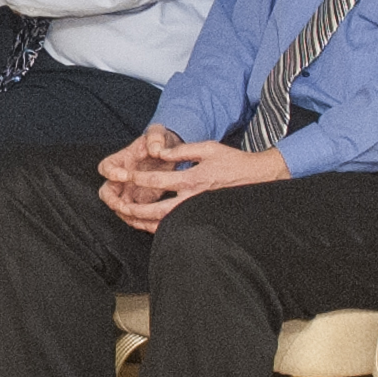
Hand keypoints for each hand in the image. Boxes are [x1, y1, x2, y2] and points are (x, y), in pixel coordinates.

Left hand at [94, 128, 286, 232]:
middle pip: (158, 210)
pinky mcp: (202, 217)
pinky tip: (147, 225)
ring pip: (166, 223)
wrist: (258, 178)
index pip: (159, 181)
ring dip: (145, 223)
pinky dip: (160, 228)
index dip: (138, 179)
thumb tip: (159, 152)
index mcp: (193, 178)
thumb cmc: (232, 161)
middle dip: (136, 210)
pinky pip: (177, 226)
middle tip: (119, 206)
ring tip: (128, 218)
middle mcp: (194, 198)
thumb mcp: (208, 148)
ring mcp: (198, 211)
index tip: (124, 176)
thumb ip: (182, 150)